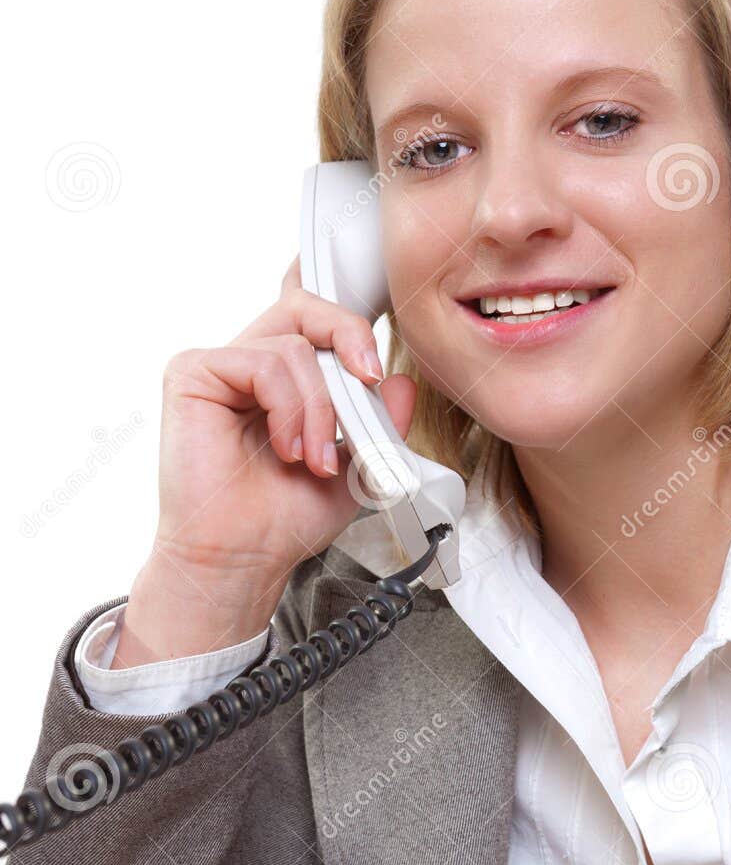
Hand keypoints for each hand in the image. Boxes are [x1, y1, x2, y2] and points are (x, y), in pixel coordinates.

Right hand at [122, 257, 417, 660]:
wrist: (243, 559)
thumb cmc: (283, 518)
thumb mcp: (357, 463)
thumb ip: (382, 420)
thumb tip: (403, 381)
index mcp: (281, 377)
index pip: (313, 316)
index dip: (346, 319)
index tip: (376, 366)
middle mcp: (248, 362)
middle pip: (305, 305)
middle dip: (349, 336)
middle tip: (369, 379)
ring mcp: (218, 365)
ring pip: (295, 345)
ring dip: (320, 407)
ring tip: (315, 457)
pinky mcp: (192, 373)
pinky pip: (262, 361)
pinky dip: (289, 407)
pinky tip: (286, 449)